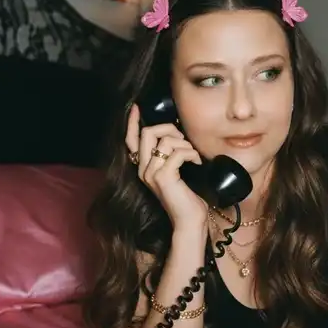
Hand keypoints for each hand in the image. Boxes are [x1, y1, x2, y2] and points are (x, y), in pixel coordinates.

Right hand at [126, 103, 206, 229]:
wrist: (189, 220)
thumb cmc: (187, 196)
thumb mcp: (176, 171)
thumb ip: (170, 154)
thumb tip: (175, 132)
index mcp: (144, 167)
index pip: (131, 140)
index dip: (133, 122)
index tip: (137, 107)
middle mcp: (143, 169)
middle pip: (148, 133)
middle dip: (169, 129)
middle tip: (184, 140)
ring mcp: (151, 173)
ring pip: (165, 141)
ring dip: (185, 144)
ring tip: (193, 156)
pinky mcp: (163, 177)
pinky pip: (178, 153)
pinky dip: (191, 153)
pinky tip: (197, 162)